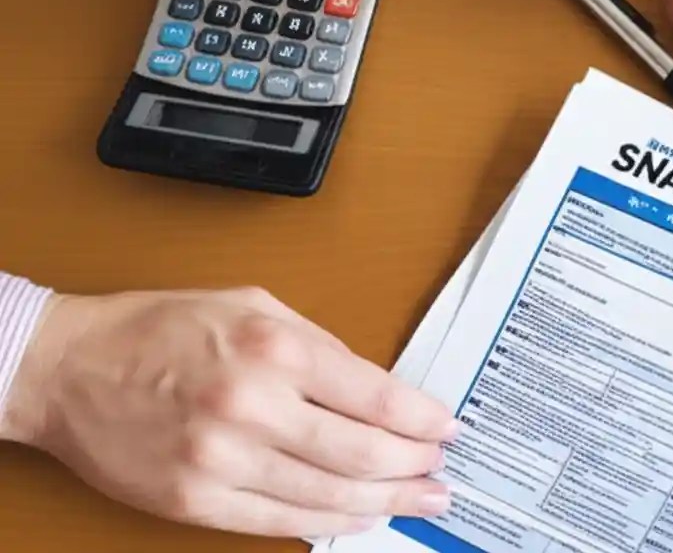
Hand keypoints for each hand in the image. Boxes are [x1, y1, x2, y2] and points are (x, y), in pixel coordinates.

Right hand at [0, 286, 454, 537]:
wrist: (69, 369)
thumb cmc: (161, 329)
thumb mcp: (252, 306)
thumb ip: (319, 346)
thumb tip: (378, 389)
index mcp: (275, 348)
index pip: (377, 397)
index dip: (424, 420)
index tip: (447, 428)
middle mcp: (253, 405)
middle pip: (364, 453)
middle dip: (415, 466)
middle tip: (440, 471)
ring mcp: (223, 459)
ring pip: (330, 495)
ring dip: (387, 502)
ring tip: (420, 500)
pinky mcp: (196, 500)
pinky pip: (281, 522)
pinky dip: (331, 523)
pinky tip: (362, 518)